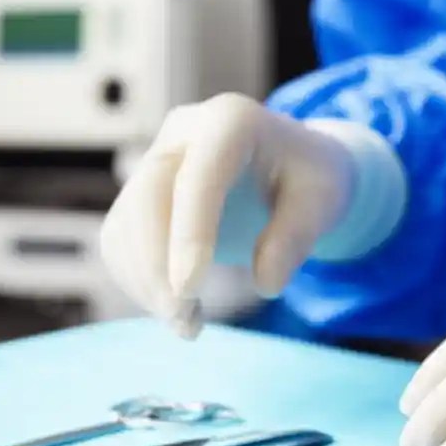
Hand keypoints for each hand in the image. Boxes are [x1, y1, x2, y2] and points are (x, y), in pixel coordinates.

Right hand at [99, 93, 353, 337]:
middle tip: (184, 320)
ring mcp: (156, 159)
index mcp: (232, 121)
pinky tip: (174, 308)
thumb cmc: (309, 178)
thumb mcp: (324, 201)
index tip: (189, 289)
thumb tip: (266, 283)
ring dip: (145, 282)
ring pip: (127, 223)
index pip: (200, 177)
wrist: (291, 164)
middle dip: (158, 266)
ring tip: (188, 324)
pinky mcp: (141, 191)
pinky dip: (138, 280)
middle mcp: (184, 132)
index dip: (189, 233)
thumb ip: (297, 238)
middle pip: (148, 198)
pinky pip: (121, 239)